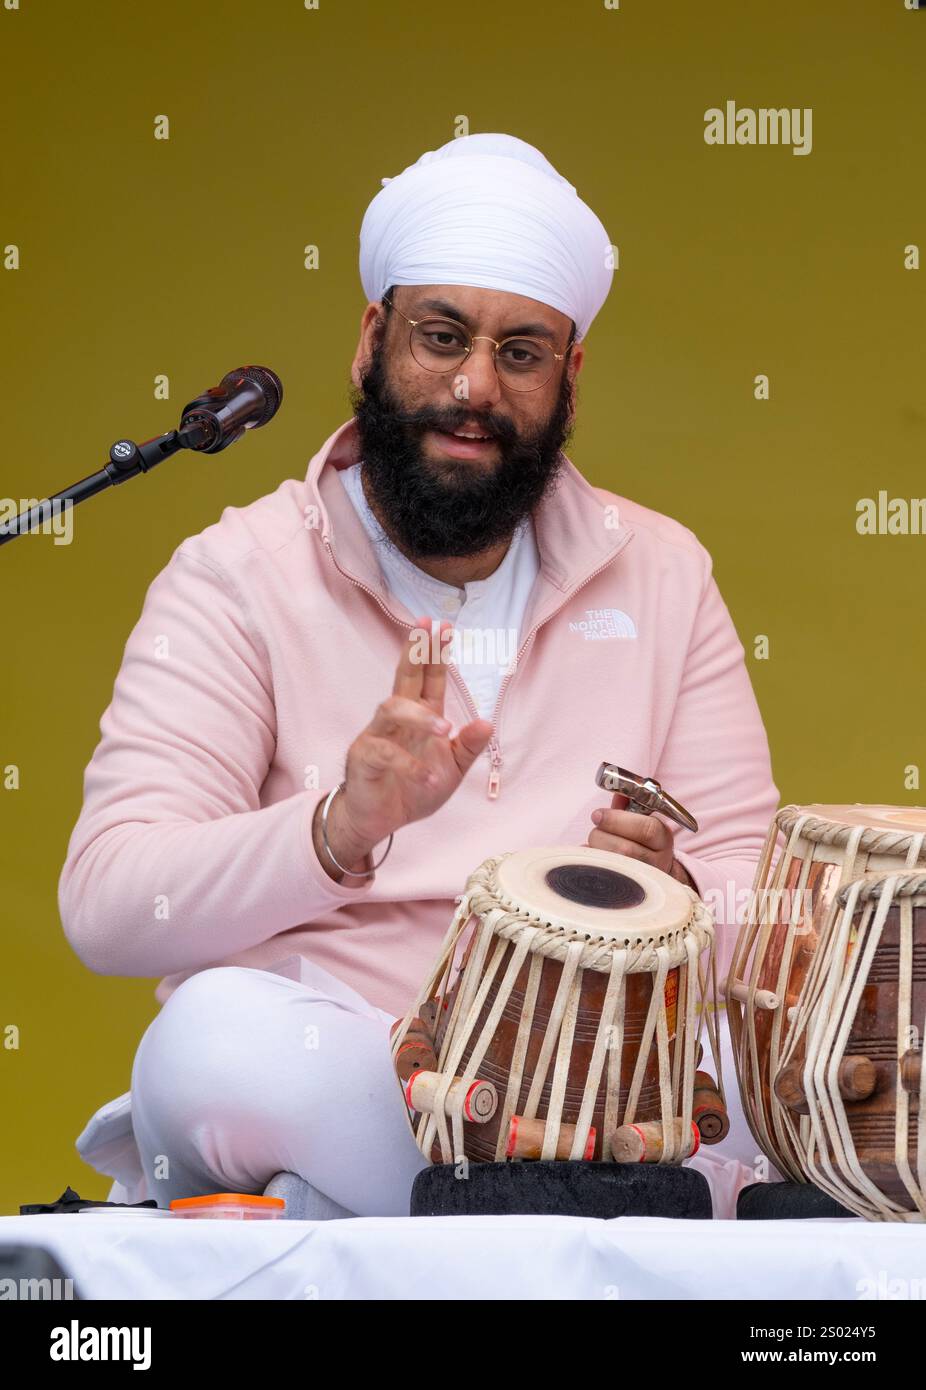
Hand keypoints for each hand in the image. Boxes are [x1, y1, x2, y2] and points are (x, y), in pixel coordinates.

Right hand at [315, 617, 493, 878]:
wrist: (381, 820)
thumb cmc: (414, 789)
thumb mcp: (451, 769)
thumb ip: (468, 747)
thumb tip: (488, 723)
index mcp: (420, 716)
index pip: (428, 677)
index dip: (435, 653)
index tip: (445, 627)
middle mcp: (397, 719)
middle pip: (404, 678)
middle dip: (415, 652)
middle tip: (426, 630)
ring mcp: (377, 735)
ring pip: (391, 709)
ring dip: (419, 716)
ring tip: (444, 729)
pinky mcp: (364, 758)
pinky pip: (385, 753)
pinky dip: (411, 766)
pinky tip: (430, 778)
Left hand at [587, 792, 694, 886]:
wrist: (655, 874)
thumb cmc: (641, 842)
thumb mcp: (641, 821)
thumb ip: (628, 805)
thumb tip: (618, 790)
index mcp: (663, 839)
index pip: (647, 829)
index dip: (617, 820)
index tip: (597, 814)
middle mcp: (658, 862)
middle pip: (625, 849)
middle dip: (602, 835)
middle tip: (596, 828)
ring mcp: (644, 880)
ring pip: (612, 863)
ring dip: (595, 849)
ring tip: (596, 843)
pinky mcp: (626, 893)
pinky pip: (601, 876)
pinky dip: (591, 863)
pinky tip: (595, 859)